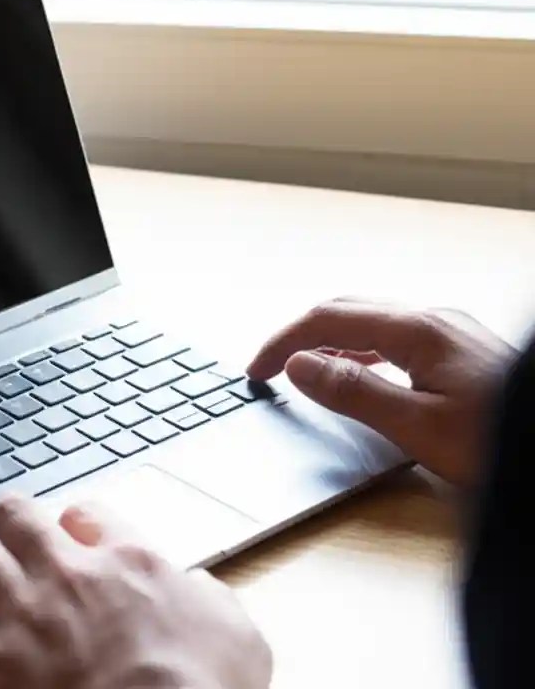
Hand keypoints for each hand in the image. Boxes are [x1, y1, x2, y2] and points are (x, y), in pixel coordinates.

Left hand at [0, 494, 271, 688]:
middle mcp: (68, 576)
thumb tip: (196, 587)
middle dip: (9, 520)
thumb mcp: (237, 633)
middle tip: (11, 533)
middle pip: (14, 514)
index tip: (76, 530)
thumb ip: (210, 597)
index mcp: (131, 562)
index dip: (78, 520)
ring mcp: (24, 616)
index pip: (88, 511)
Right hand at [246, 298, 517, 486]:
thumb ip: (353, 390)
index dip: (283, 342)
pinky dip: (359, 352)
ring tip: (302, 374)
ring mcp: (451, 333)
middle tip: (268, 369)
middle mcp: (434, 321)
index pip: (329, 319)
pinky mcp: (462, 352)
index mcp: (419, 330)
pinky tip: (358, 377)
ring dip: (329, 343)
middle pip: (348, 311)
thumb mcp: (416, 425)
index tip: (254, 370)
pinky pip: (395, 339)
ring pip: (372, 324)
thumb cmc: (499, 443)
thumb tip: (299, 364)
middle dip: (300, 336)